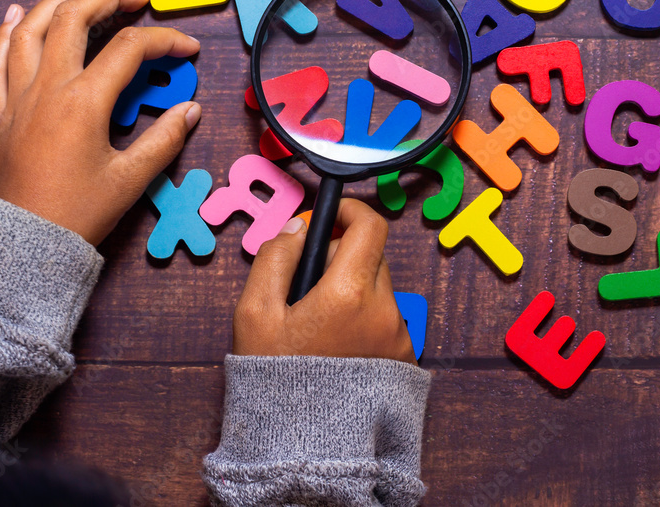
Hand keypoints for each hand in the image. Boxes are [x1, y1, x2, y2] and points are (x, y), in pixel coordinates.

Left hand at [0, 0, 201, 244]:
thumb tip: (191, 109)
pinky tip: (15, 14)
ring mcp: (17, 96)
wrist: (19, 245)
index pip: (129, 49)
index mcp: (84, 102)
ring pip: (30, 28)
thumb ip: (164, 140)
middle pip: (74, 19)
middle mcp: (48, 88)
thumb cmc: (77, 214)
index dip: (165, 41)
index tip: (188, 50)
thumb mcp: (131, 180)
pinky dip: (6, 32)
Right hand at [233, 198, 415, 363]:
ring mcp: (399, 338)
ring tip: (320, 321)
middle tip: (309, 279)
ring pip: (380, 289)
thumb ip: (275, 257)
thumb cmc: (273, 381)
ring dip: (355, 289)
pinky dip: (366, 319)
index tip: (328, 216)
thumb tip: (299, 226)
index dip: (348, 211)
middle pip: (373, 256)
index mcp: (349, 293)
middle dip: (344, 254)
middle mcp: (385, 312)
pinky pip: (387, 321)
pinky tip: (337, 345)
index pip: (370, 226)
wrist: (301, 449)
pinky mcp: (405, 361)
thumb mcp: (254, 313)